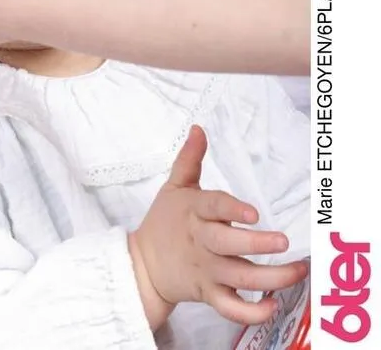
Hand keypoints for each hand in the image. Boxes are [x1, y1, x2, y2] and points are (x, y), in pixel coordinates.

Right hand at [128, 126, 307, 328]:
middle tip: (282, 241)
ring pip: (239, 278)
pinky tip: (272, 305)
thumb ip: (189, 160)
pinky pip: (231, 309)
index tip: (254, 213)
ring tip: (297, 271)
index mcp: (192, 212)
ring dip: (271, 278)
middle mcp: (201, 243)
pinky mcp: (209, 295)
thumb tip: (199, 129)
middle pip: (228, 246)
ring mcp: (206, 271)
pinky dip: (252, 312)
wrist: (143, 264)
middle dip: (256, 245)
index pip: (212, 208)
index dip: (232, 210)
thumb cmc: (165, 222)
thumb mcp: (173, 187)